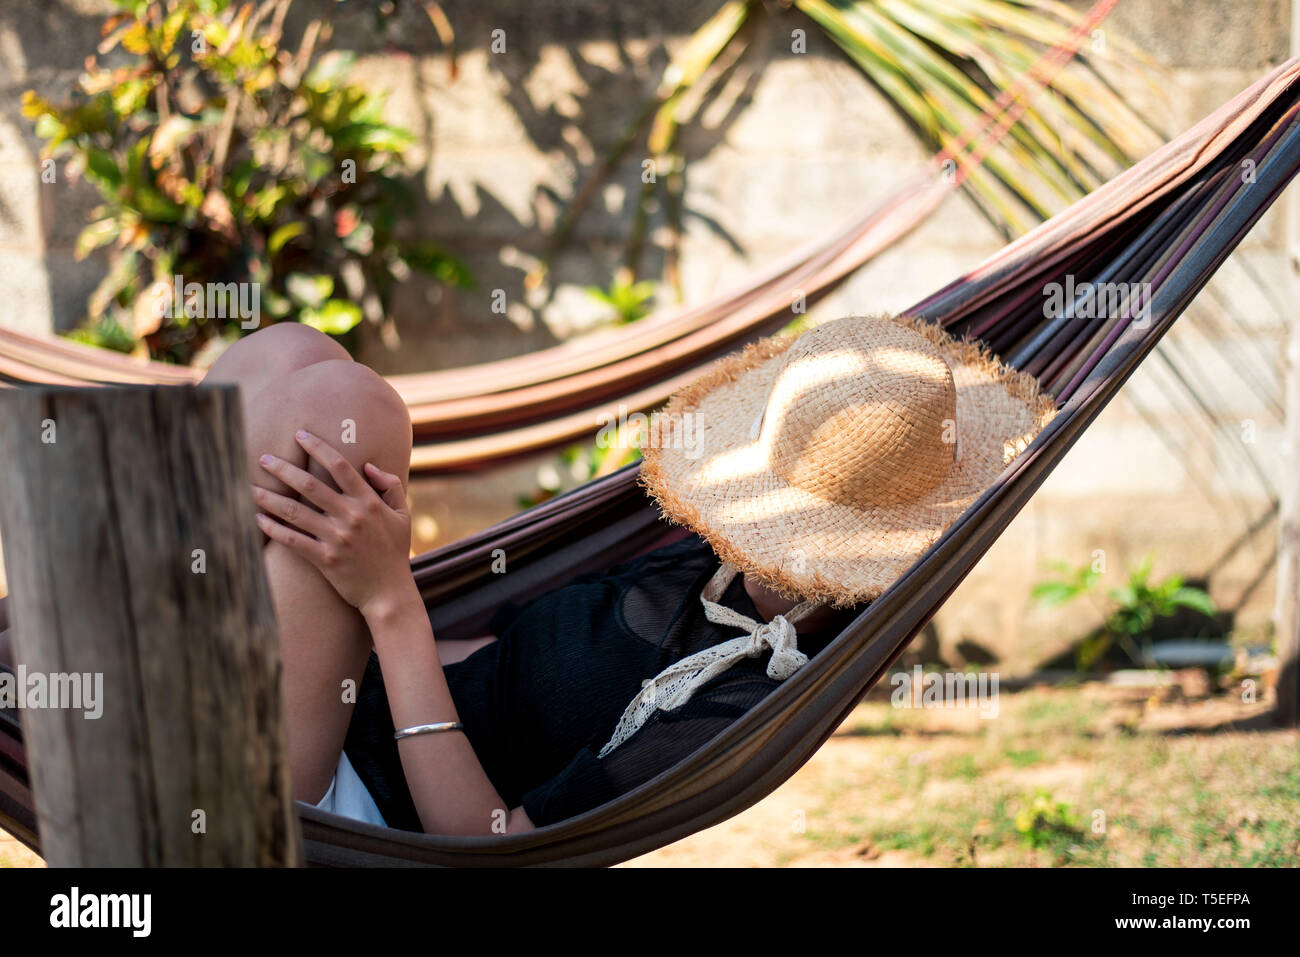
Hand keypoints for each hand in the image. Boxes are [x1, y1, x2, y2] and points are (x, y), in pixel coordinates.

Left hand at [253, 430, 413, 616]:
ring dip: (269, 498)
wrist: (389, 592)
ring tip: (249, 487)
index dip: (318, 447)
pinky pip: (292, 540)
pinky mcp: (325, 559)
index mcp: (369, 502)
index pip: (340, 466)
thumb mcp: (403, 515)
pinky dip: (273, 529)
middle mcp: (351, 517)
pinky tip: (256, 519)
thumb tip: (368, 466)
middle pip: (310, 485)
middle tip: (263, 458)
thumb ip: (389, 485)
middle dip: (283, 469)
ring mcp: (336, 538)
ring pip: (294, 512)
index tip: (300, 435)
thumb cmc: (395, 551)